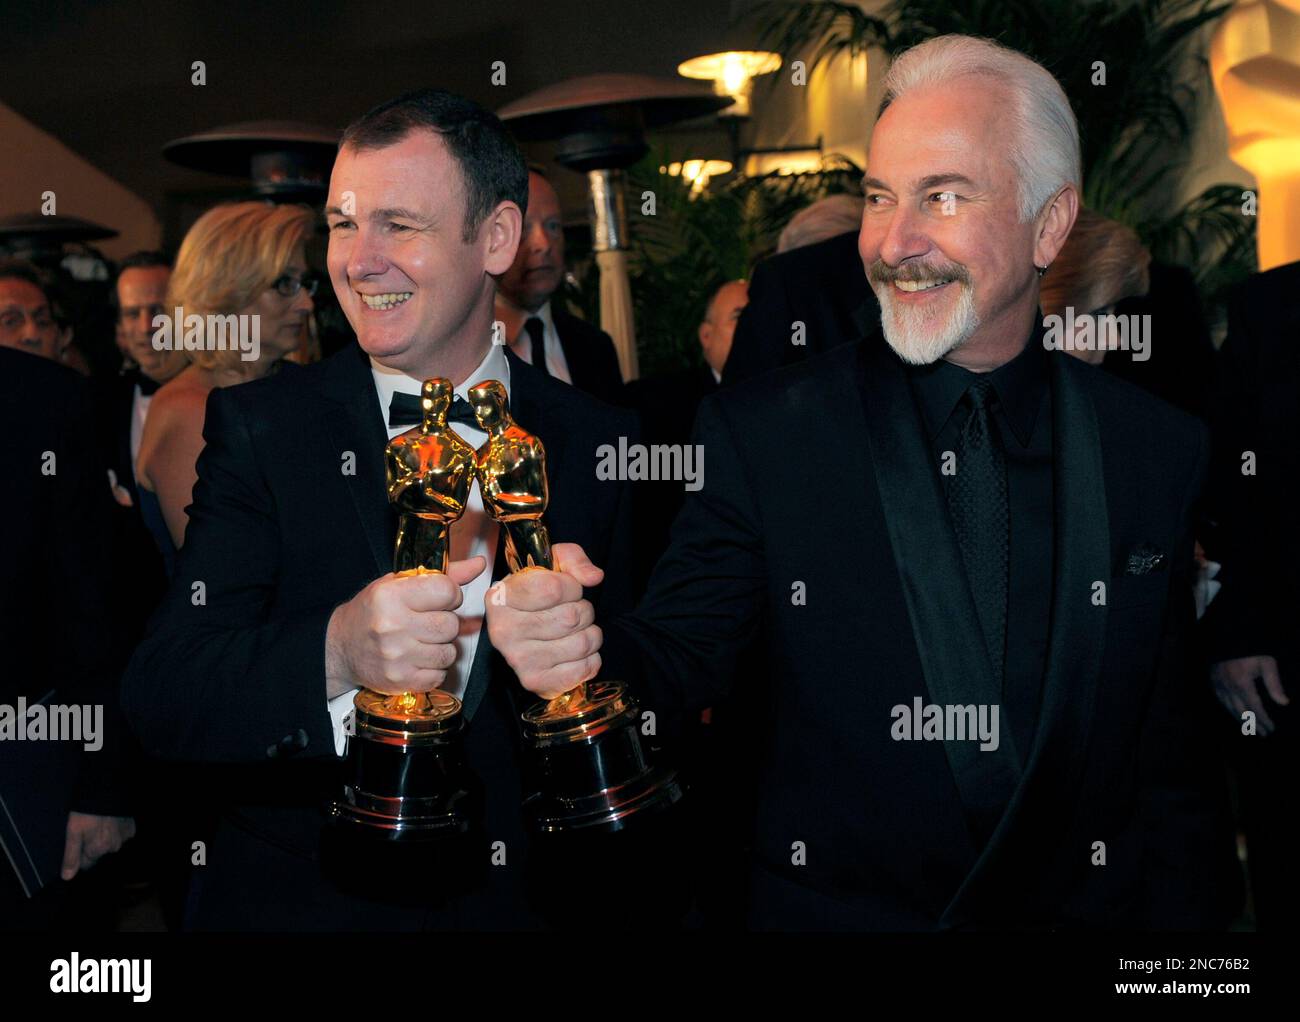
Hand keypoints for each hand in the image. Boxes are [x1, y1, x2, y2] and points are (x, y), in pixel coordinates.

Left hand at [62, 812, 135, 880]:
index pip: (86, 864)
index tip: (77, 842)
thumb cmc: (86, 813)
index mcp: (98, 850)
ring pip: (110, 845)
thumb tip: (68, 877)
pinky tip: (110, 821)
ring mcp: (124, 837)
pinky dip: (115, 831)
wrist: (105, 791)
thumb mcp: (73, 833)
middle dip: (92, 846)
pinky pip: (121, 835)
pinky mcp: (131, 828)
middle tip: (87, 830)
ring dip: (104, 838)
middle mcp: (113, 847)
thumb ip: (71, 856)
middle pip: (99, 854)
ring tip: (98, 824)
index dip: (79, 855)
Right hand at [325, 556, 485, 697]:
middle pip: (451, 624)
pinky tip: (418, 659)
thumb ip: (443, 574)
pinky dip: (434, 669)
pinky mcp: (400, 680)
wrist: (341, 648)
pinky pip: (440, 675)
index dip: (450, 595)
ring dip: (441, 647)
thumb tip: (478, 564)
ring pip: (449, 652)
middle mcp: (392, 626)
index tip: (440, 599)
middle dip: (446, 623)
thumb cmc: (372, 612)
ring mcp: (396, 656)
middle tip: (428, 622)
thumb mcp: (399, 584)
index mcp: (391, 596)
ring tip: (422, 641)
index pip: (447, 591)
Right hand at [485, 542, 603, 698]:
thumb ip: (574, 559)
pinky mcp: (535, 682)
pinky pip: (584, 668)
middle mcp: (503, 631)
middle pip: (570, 617)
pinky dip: (591, 658)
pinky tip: (576, 652)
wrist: (533, 626)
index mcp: (500, 598)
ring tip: (576, 631)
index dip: (572, 586)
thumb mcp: (553, 564)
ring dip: (591, 634)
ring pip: (582, 642)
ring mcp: (518, 660)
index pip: (552, 589)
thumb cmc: (541, 593)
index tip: (569, 588)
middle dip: (584, 610)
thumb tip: (592, 577)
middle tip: (573, 611)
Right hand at [1211, 655, 1287, 733]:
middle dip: (1253, 724)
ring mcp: (1218, 684)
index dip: (1264, 720)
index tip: (1271, 728)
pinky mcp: (1213, 681)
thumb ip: (1274, 684)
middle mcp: (1228, 687)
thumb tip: (1284, 703)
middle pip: (1241, 712)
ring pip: (1229, 708)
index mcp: (1242, 683)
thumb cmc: (1251, 650)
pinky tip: (1234, 713)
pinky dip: (1228, 710)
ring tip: (1250, 729)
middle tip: (1262, 734)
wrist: (1229, 636)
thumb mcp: (1267, 663)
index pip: (1255, 708)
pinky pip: (1220, 700)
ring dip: (1240, 720)